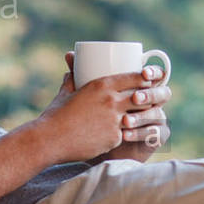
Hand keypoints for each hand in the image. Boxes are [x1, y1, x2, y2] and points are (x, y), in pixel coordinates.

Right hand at [34, 51, 170, 162]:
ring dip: (142, 117)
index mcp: (102, 85)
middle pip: (142, 96)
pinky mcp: (114, 138)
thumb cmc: (56, 115)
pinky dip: (126, 134)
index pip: (135, 77)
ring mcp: (115, 120)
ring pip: (138, 116)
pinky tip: (129, 135)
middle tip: (153, 98)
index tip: (154, 78)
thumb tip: (71, 63)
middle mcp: (112, 101)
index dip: (148, 78)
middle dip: (150, 97)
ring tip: (148, 117)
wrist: (49, 140)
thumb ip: (72, 77)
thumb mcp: (66, 91)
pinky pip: (126, 134)